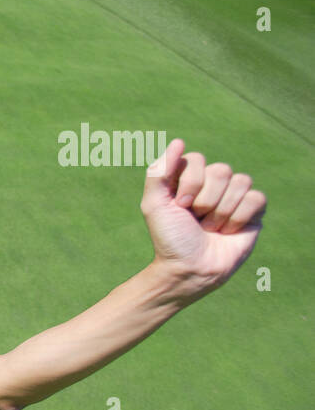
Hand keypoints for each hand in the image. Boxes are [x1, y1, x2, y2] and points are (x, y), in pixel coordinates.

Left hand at [141, 138, 265, 297]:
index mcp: (189, 179)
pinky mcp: (253, 211)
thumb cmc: (170, 238)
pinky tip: (228, 231)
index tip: (180, 205)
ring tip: (211, 228)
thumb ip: (159, 172)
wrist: (189, 268)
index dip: (190, 183)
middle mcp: (212, 185)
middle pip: (221, 169)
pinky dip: (239, 217)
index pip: (197, 159)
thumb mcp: (154, 204)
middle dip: (205, 200)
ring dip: (221, 211)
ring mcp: (234, 197)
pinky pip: (256, 197)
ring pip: (241, 181)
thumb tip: (178, 142)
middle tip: (196, 220)